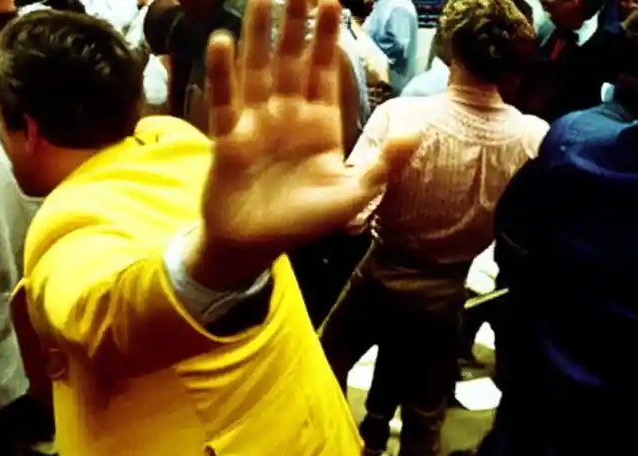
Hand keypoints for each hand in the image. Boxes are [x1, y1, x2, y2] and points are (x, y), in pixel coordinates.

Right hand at [191, 0, 418, 289]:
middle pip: (290, 59)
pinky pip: (224, 101)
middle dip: (295, 22)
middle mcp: (286, 116)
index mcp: (319, 124)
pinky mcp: (227, 138)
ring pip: (257, 70)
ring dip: (258, 35)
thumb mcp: (355, 195)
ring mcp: (255, 124)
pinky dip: (222, 74)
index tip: (332, 0)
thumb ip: (386, 162)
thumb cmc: (302, 223)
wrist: (255, 248)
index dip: (328, 36)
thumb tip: (416, 126)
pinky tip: (221, 43)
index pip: (325, 70)